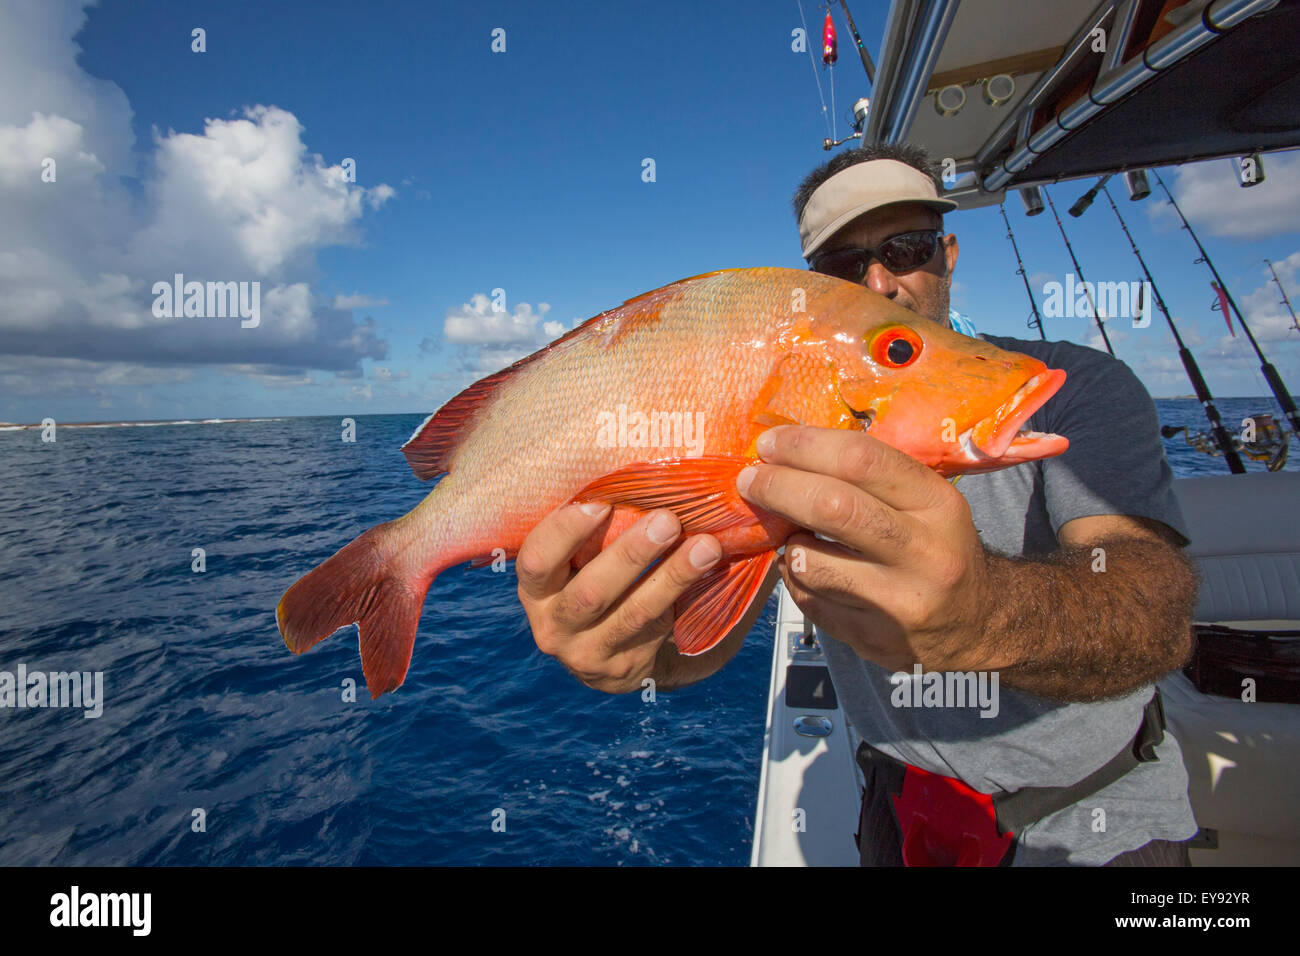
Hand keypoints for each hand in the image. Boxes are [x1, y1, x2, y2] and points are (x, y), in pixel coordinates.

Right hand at [516, 502, 722, 692]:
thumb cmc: (599, 579)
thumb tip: (626, 455)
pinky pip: (661, 631)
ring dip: (673, 576)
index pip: (536, 561)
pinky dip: (685, 599)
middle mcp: (553, 626)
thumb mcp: (580, 560)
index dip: (564, 532)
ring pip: (634, 615)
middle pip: (590, 593)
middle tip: (668, 519)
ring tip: (707, 546)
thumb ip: (592, 526)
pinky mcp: (627, 669)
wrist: (617, 651)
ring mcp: (589, 653)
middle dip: (631, 554)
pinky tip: (710, 572)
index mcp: (537, 588)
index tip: (601, 503)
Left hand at [736, 425, 1001, 672]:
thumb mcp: (925, 502)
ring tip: (791, 534)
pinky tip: (808, 570)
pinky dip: (796, 580)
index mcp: (937, 504)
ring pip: (811, 562)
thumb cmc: (936, 546)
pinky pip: (810, 602)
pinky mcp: (875, 638)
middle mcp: (925, 552)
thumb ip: (870, 479)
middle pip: (832, 507)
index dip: (805, 447)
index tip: (769, 445)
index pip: (862, 460)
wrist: (977, 625)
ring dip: (788, 543)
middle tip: (749, 481)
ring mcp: (900, 601)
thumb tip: (787, 451)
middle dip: (778, 488)